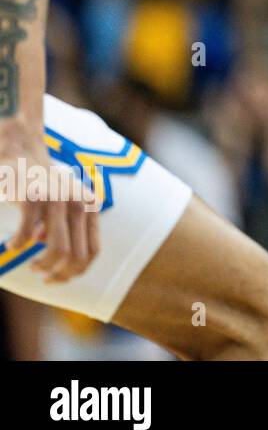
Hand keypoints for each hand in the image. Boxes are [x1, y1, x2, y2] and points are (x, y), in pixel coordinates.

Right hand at [0, 137, 100, 283]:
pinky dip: (17, 246)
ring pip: (57, 249)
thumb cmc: (41, 184)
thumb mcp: (64, 203)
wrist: (20, 150)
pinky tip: (12, 245)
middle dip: (60, 275)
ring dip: (42, 266)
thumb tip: (62, 259)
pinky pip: (26, 235)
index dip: (76, 271)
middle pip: (77, 255)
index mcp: (90, 205)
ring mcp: (56, 199)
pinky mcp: (32, 197)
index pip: (93, 250)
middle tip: (42, 278)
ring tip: (30, 267)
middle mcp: (78, 202)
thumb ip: (70, 227)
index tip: (58, 279)